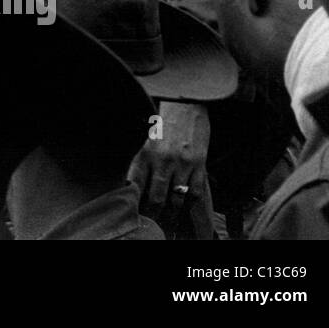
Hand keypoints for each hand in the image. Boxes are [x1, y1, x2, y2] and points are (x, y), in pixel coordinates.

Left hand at [128, 101, 212, 238]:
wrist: (185, 103)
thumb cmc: (160, 121)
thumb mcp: (143, 138)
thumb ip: (138, 161)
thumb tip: (129, 184)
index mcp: (143, 153)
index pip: (135, 186)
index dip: (134, 204)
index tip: (133, 214)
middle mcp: (161, 160)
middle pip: (156, 198)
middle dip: (154, 215)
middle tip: (153, 224)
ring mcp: (181, 164)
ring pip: (176, 198)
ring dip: (172, 214)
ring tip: (168, 224)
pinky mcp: (199, 164)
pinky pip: (195, 192)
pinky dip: (189, 204)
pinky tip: (185, 210)